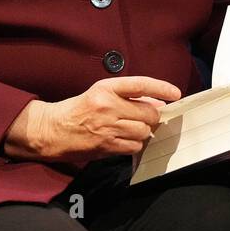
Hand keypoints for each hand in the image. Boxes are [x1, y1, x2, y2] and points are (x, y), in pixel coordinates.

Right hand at [4, 77, 181, 165]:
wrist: (54, 130)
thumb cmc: (78, 110)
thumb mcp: (100, 94)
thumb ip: (126, 96)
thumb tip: (156, 102)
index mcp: (106, 88)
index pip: (141, 84)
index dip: (161, 88)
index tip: (175, 93)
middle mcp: (108, 106)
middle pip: (148, 113)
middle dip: (152, 117)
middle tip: (145, 118)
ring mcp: (108, 127)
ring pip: (144, 131)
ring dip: (143, 132)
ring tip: (132, 129)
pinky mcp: (107, 145)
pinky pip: (135, 146)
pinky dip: (135, 144)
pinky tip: (125, 140)